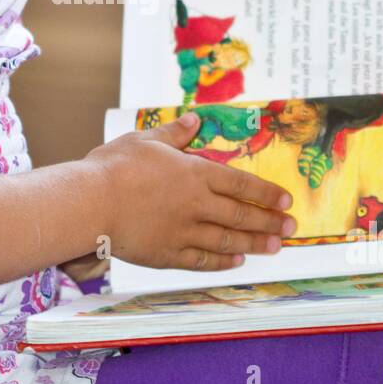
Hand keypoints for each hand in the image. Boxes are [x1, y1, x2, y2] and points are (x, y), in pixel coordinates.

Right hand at [85, 111, 295, 272]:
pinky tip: (236, 262)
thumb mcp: (145, 140)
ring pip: (227, 240)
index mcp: (194, 173)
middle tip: (291, 227)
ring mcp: (184, 231)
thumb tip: (194, 121)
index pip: (240, 184)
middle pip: (241, 215)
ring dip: (254, 243)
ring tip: (274, 246)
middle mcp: (196, 204)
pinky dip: (222, 262)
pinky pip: (202, 260)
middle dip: (270, 221)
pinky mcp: (168, 254)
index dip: (266, 193)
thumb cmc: (114, 167)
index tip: (286, 200)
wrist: (91, 203)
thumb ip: (174, 134)